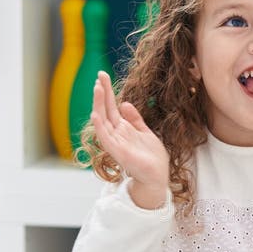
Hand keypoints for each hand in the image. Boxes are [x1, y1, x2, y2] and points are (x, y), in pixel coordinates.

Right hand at [91, 71, 168, 199]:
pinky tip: (96, 114)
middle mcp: (116, 134)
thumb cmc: (151, 158)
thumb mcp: (145, 132)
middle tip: (99, 75)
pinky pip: (105, 138)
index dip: (108, 91)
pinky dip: (100, 126)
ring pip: (103, 120)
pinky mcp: (117, 152)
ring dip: (99, 104)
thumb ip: (135, 119)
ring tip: (97, 88)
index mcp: (123, 128)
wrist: (157, 176)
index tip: (103, 75)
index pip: (112, 106)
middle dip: (102, 92)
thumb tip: (124, 103)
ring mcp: (115, 143)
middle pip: (106, 109)